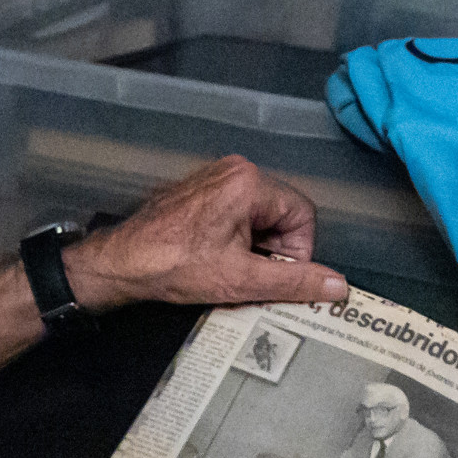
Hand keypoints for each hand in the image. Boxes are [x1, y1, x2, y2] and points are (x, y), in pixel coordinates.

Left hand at [63, 157, 347, 315]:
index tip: (277, 278)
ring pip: (260, 218)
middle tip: (250, 278)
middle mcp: (234, 171)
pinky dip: (235, 242)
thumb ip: (294, 282)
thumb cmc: (172, 266)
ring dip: (254, 250)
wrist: (119, 264)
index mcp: (249, 183)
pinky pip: (237, 216)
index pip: (303, 216)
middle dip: (274, 252)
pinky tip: (213, 262)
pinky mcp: (200, 192)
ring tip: (228, 271)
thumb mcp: (241, 280)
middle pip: (282, 215)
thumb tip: (338, 285)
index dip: (297, 254)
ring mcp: (215, 179)